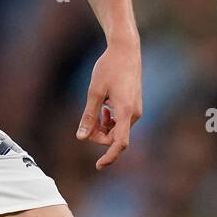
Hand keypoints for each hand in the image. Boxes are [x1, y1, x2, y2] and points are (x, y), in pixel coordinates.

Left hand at [76, 43, 141, 168]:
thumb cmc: (109, 68)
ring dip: (103, 128)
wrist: (126, 50)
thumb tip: (81, 137)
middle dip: (98, 136)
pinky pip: (121, 122)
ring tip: (96, 112)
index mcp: (125, 112)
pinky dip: (109, 121)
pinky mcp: (133, 106)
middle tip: (85, 125)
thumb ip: (88, 116)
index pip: (120, 143)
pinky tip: (104, 109)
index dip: (110, 156)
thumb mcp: (94, 92)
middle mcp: (133, 114)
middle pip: (114, 138)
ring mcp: (135, 110)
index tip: (98, 166)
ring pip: (117, 130)